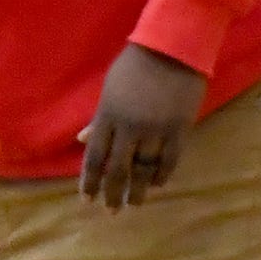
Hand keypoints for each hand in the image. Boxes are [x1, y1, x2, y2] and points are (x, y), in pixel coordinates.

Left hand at [77, 44, 206, 208]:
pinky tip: (155, 184)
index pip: (95, 157)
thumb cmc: (136, 65)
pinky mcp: (179, 130)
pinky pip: (169, 161)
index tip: (87, 199)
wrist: (174, 47)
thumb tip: (82, 141)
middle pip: (118, 170)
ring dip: (138, 191)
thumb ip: (99, 118)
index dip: (90, 181)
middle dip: (112, 194)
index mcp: (108, 115)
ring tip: (134, 204)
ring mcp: (155, 130)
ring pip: (144, 170)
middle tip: (111, 212)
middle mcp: (129, 128)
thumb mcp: (110, 88)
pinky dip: (161, 176)